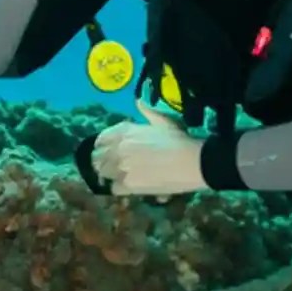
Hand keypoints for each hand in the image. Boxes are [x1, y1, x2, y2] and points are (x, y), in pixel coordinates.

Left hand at [92, 98, 207, 196]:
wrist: (192, 162)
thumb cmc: (179, 139)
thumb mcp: (163, 121)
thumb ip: (147, 112)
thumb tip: (138, 102)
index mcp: (125, 131)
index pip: (101, 139)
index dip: (102, 145)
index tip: (107, 150)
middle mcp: (118, 148)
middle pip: (99, 157)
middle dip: (103, 161)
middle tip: (112, 165)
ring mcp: (122, 168)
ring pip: (103, 173)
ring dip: (109, 175)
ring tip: (117, 176)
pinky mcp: (128, 186)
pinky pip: (113, 188)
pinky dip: (118, 188)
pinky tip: (127, 186)